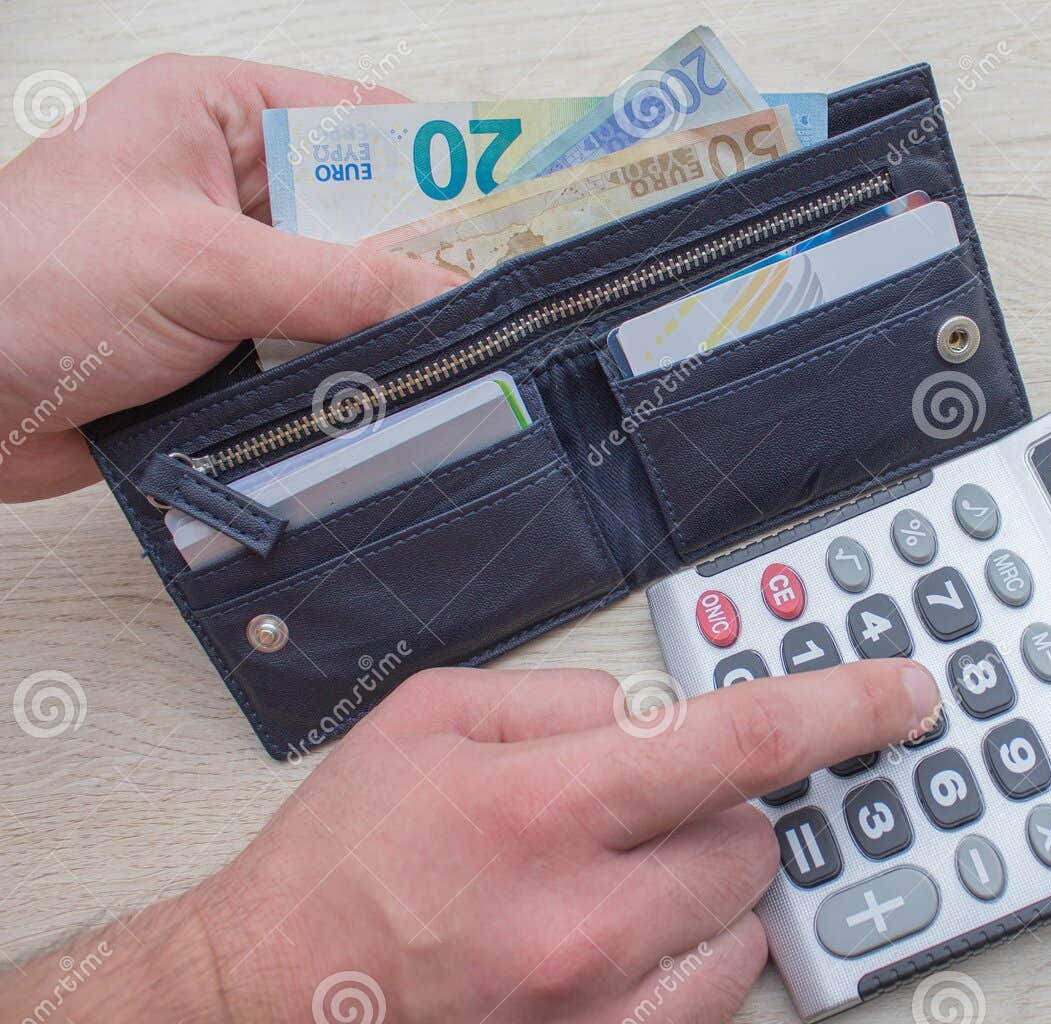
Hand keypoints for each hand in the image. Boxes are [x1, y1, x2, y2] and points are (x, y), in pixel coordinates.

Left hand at [0, 54, 462, 501]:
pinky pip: (313, 351)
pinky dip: (350, 375)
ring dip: (387, 325)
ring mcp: (226, 268)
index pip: (357, 121)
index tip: (515, 207)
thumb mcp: (200, 265)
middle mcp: (224, 185)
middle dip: (424, 257)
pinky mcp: (223, 342)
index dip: (439, 161)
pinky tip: (395, 395)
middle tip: (499, 296)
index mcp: (212, 114)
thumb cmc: (21, 288)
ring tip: (461, 351)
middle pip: (363, 213)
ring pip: (344, 290)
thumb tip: (446, 295)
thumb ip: (336, 282)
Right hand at [0, 659, 940, 1023]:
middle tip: (636, 832)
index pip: (746, 737)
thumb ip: (563, 697)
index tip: (904, 695)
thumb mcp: (428, 724)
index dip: (848, 705)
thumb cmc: (338, 871)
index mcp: (545, 807)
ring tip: (605, 912)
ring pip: (744, 944)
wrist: (263, 1019)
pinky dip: (692, 1007)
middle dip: (717, 824)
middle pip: (754, 848)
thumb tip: (657, 708)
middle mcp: (584, 922)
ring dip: (700, 917)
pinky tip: (623, 987)